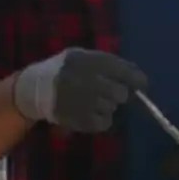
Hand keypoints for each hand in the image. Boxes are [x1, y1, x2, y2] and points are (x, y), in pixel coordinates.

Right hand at [12, 48, 146, 132]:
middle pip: (121, 94)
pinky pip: (104, 123)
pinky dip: (100, 120)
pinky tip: (88, 112)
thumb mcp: (82, 56)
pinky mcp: (80, 120)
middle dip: (118, 94)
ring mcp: (85, 102)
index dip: (137, 79)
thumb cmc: (63, 70)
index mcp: (90, 61)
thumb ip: (107, 63)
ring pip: (111, 108)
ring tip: (90, 101)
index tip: (143, 85)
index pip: (124, 71)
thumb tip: (136, 73)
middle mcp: (89, 81)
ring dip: (106, 106)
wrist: (35, 89)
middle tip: (107, 93)